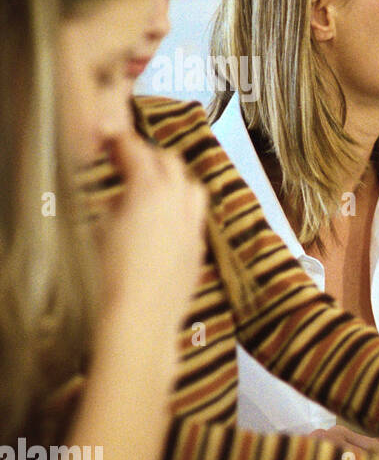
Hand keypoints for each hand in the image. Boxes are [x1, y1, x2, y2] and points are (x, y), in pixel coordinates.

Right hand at [97, 132, 207, 332]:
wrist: (141, 320)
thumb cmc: (111, 278)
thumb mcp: (98, 230)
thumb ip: (113, 203)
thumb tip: (119, 197)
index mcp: (150, 189)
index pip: (136, 150)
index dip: (120, 141)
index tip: (110, 138)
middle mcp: (178, 203)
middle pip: (169, 161)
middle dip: (148, 155)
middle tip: (127, 158)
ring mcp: (193, 225)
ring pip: (192, 186)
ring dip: (174, 179)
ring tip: (153, 185)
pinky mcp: (198, 249)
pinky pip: (196, 216)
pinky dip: (182, 207)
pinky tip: (167, 220)